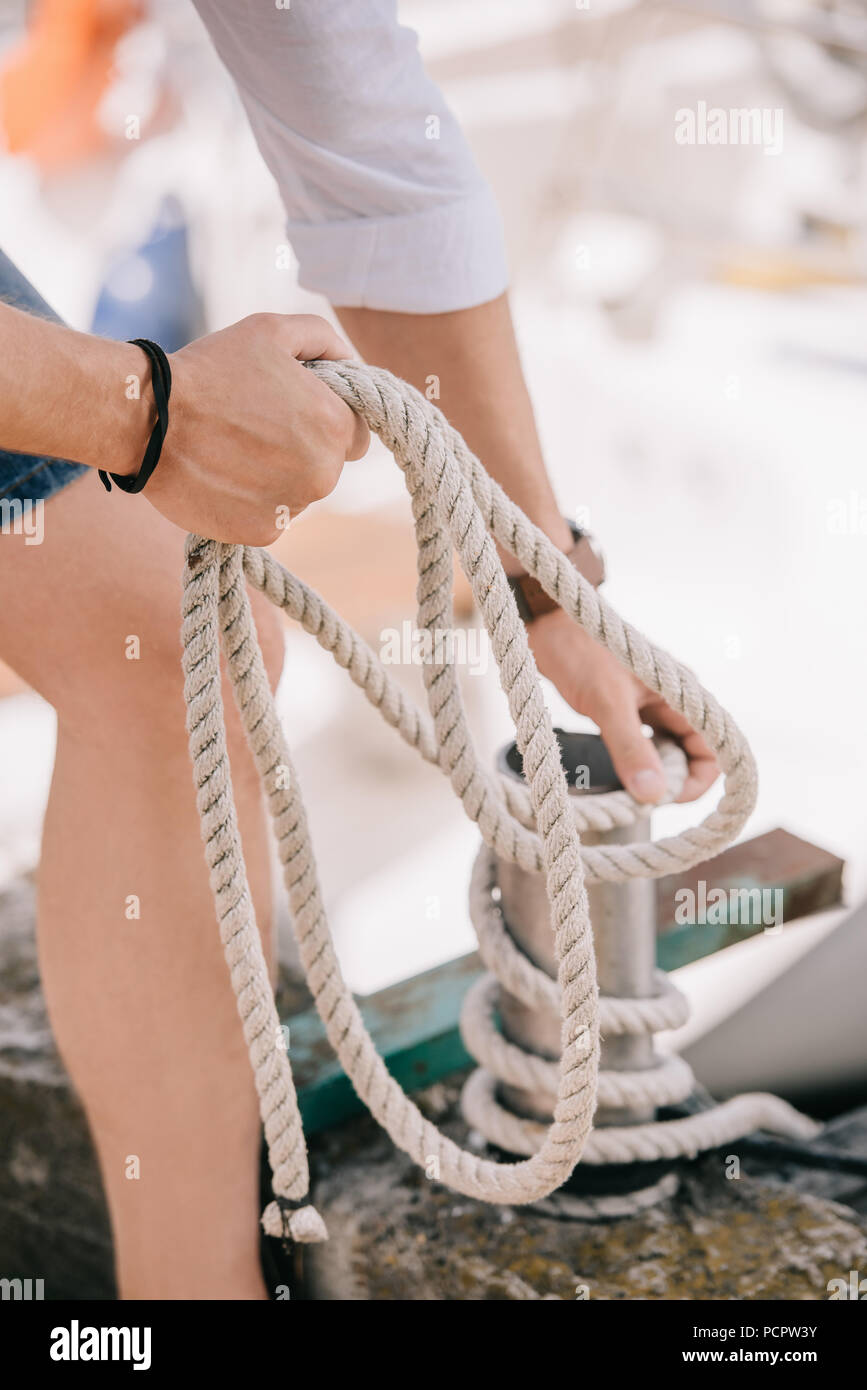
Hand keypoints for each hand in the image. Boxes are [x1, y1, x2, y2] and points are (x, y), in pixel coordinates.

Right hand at [140, 314, 368, 542]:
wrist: (149, 421)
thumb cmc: (211, 370)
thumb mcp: (271, 331)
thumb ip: (322, 339)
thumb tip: (350, 361)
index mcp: (336, 427)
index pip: (354, 433)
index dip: (325, 418)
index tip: (292, 410)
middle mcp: (324, 474)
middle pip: (327, 465)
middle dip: (302, 448)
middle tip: (255, 427)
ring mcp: (294, 508)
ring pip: (299, 493)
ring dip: (277, 476)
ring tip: (232, 449)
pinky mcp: (263, 532)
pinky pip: (270, 516)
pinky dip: (251, 501)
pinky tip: (223, 475)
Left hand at [526, 607, 718, 803]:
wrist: (547, 626)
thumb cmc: (580, 654)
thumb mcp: (606, 703)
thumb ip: (630, 747)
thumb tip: (654, 795)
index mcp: (684, 694)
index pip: (715, 750)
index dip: (696, 782)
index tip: (662, 797)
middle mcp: (676, 702)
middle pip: (691, 757)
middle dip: (670, 781)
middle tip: (634, 794)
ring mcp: (654, 707)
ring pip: (666, 754)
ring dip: (650, 774)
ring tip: (623, 784)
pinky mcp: (631, 711)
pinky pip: (645, 746)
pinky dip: (634, 763)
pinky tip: (613, 770)